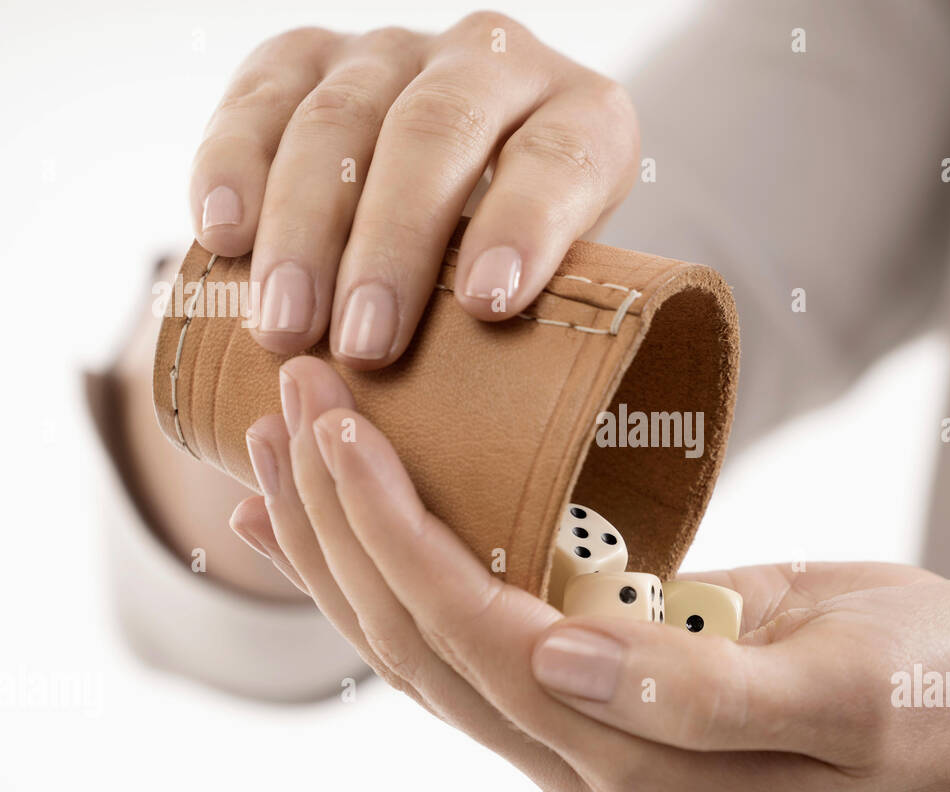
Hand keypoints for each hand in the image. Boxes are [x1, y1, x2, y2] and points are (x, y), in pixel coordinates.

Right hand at [192, 17, 638, 365]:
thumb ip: (554, 320)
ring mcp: (393, 53)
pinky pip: (257, 96)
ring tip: (286, 329)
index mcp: (580, 117)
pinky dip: (231, 164)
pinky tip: (222, 236)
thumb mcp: (561, 283)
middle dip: (392, 245)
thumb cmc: (515, 264)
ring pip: (337, 120)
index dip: (525, 224)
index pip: (560, 156)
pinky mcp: (306, 56)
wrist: (456, 188)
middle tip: (362, 348)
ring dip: (303, 230)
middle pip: (435, 133)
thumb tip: (521, 433)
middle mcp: (489, 61)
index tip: (487, 305)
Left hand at [233, 356, 949, 791]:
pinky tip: (374, 503)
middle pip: (419, 644)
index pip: (469, 645)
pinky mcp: (611, 672)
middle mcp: (588, 759)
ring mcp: (592, 723)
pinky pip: (483, 617)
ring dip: (351, 542)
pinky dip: (416, 556)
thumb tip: (556, 659)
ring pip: (431, 636)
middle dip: (340, 527)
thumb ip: (697, 692)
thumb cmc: (934, 693)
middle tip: (285, 403)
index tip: (336, 425)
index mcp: (633, 769)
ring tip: (284, 448)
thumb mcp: (838, 690)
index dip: (390, 538)